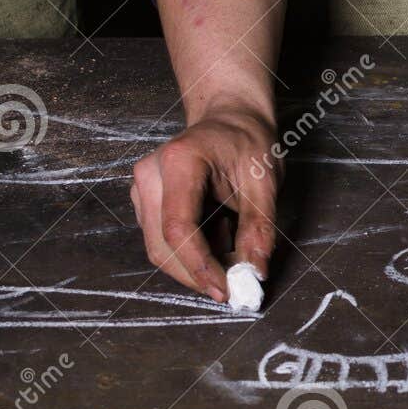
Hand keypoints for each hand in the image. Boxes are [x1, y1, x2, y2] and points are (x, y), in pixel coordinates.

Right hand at [128, 104, 277, 301]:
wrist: (230, 118)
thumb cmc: (248, 142)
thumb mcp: (265, 182)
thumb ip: (259, 229)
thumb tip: (254, 273)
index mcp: (179, 162)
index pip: (179, 228)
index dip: (200, 266)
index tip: (227, 289)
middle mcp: (150, 175)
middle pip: (163, 246)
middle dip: (199, 273)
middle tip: (237, 280)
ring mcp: (142, 188)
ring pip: (160, 249)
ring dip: (197, 263)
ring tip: (231, 236)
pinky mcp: (144, 201)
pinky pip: (163, 241)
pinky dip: (192, 251)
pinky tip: (218, 228)